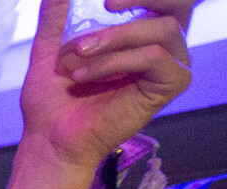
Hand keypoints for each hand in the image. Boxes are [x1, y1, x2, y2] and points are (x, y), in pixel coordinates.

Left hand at [2, 0, 191, 188]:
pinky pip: (154, 57)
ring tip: (77, 56)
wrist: (50, 138)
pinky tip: (86, 75)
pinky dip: (116, 61)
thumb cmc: (53, 100)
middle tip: (106, 3)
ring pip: (160, 28)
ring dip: (114, 38)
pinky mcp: (170, 85)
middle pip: (177, 3)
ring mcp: (171, 65)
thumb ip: (56, 17)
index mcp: (140, 34)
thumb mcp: (49, 48)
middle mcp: (163, 46)